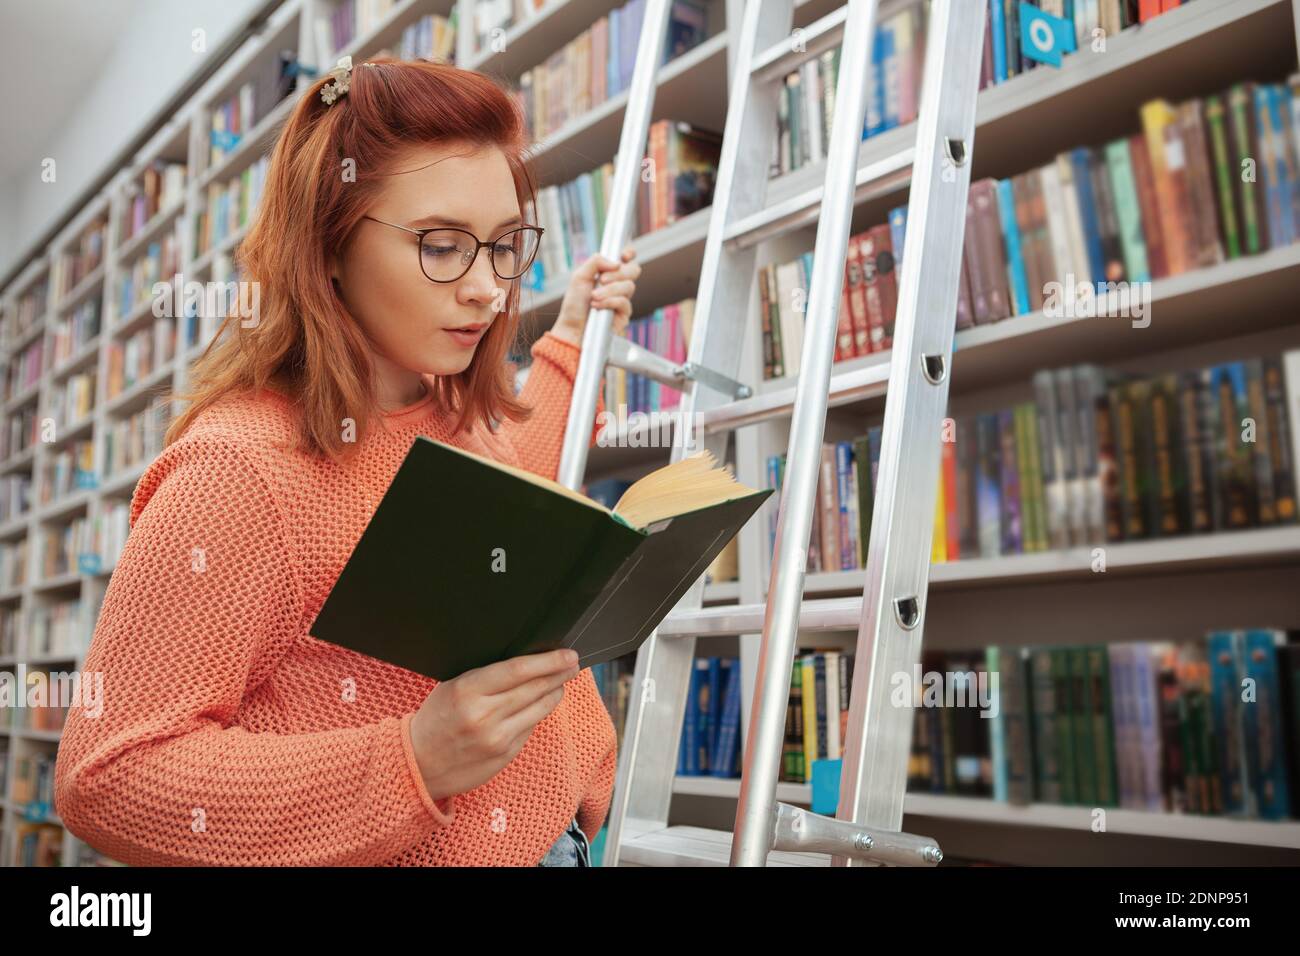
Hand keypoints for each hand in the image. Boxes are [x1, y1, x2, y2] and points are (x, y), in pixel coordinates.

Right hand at [408, 648, 580, 802]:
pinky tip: (541, 703)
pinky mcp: (505, 755)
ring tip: (561, 681)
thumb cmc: (437, 719)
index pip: (518, 670)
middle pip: (535, 688)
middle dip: (560, 673)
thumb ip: (485, 676)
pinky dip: (539, 712)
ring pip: (540, 708)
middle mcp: (485, 715)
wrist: (419, 764)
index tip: (567, 654)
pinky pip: (531, 727)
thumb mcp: (452, 687)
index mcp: (468, 690)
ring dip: (555, 692)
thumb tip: (525, 661)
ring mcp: (497, 738)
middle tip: (573, 663)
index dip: (548, 661)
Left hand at [551, 246, 639, 346]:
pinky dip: (610, 302)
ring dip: (609, 291)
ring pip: (629, 286)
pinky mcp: (625, 314)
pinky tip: (597, 306)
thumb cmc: (575, 303)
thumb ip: (596, 262)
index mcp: (609, 272)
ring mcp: (623, 299)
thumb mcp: (580, 276)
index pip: (628, 259)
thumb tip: (617, 263)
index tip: (624, 256)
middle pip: (634, 270)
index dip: (630, 253)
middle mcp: (619, 284)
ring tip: (594, 297)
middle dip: (618, 274)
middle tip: (601, 280)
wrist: (573, 327)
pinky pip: (624, 302)